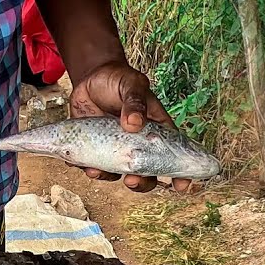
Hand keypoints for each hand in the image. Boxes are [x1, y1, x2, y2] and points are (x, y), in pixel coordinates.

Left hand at [68, 60, 193, 192]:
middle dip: (141, 183)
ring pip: (118, 173)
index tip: (181, 186)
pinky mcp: (96, 148)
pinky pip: (94, 164)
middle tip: (132, 180)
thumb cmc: (120, 80)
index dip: (179, 173)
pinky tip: (83, 165)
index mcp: (155, 131)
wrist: (92, 78)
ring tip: (96, 172)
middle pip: (146, 173)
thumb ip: (135, 101)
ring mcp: (117, 149)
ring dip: (108, 177)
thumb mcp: (132, 85)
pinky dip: (88, 168)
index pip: (172, 155)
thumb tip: (134, 123)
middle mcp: (138, 145)